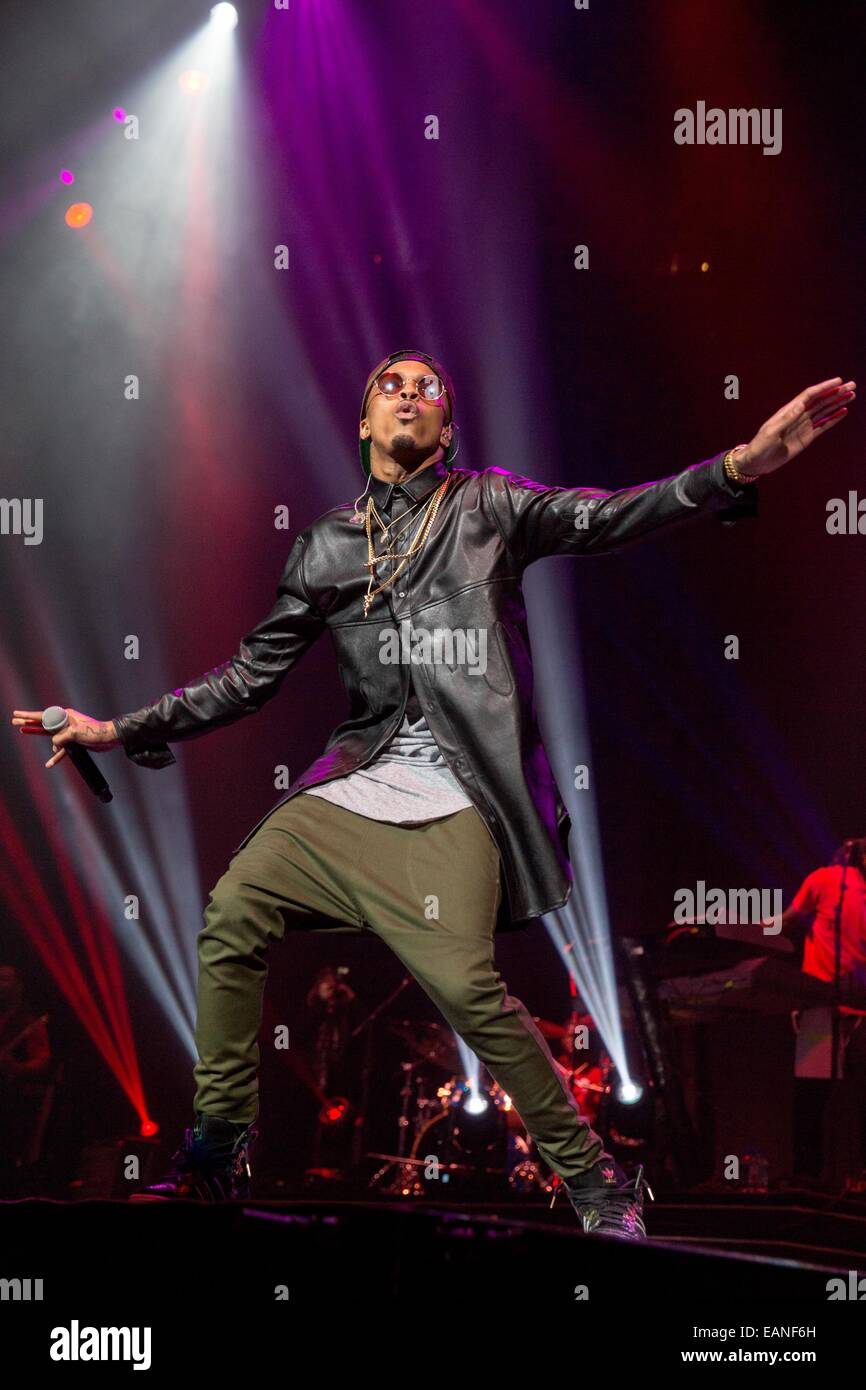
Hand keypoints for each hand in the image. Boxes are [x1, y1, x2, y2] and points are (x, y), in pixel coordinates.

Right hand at [11, 707, 120, 768]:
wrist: (111, 739)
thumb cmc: (96, 732)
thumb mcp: (76, 733)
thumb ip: (62, 738)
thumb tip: (54, 745)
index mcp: (66, 716)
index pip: (43, 716)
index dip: (29, 716)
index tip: (17, 714)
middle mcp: (65, 722)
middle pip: (42, 723)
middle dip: (28, 722)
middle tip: (14, 720)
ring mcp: (68, 732)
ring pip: (50, 736)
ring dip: (41, 738)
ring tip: (25, 733)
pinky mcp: (73, 741)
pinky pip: (61, 749)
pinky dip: (56, 756)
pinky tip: (49, 764)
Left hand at [737, 377, 855, 477]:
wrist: (757, 462)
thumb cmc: (760, 446)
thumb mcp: (771, 432)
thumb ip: (787, 419)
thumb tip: (801, 404)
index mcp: (789, 411)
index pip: (809, 395)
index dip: (824, 388)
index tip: (838, 381)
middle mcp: (798, 415)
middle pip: (820, 401)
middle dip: (836, 392)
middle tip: (852, 385)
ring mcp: (803, 426)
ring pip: (824, 411)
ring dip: (838, 403)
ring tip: (851, 395)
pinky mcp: (806, 437)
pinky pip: (823, 426)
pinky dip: (834, 419)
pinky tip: (843, 412)